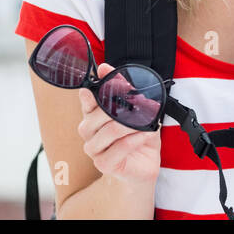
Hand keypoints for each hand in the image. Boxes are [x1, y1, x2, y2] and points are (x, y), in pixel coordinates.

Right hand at [77, 62, 161, 185]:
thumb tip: (108, 68)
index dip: (95, 87)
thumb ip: (125, 90)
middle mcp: (89, 132)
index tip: (105, 74)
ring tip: (145, 121)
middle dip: (120, 107)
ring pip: (109, 131)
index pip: (87, 99)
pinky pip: (119, 148)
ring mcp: (94, 149)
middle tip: (140, 103)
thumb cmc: (138, 137)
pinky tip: (145, 134)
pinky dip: (135, 139)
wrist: (144, 165)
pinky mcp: (103, 164)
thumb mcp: (137, 110)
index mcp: (93, 116)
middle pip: (96, 115)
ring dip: (131, 124)